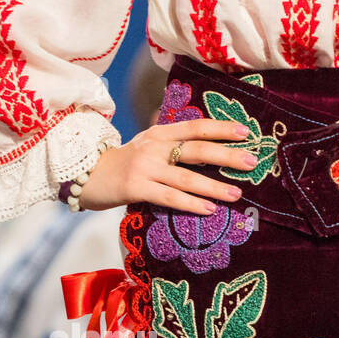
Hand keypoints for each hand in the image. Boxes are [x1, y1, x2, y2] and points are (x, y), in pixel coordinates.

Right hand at [77, 119, 257, 214]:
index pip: (195, 127)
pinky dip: (191, 204)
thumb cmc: (123, 164)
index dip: (221, 128)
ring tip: (236, 194)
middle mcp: (153, 147)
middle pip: (196, 149)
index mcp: (159, 132)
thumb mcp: (147, 146)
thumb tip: (209, 149)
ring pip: (186, 177)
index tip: (246, 133)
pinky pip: (169, 197)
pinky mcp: (136, 188)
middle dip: (227, 155)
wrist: (85, 176)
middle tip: (252, 162)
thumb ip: (172, 145)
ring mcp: (144, 168)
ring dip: (214, 187)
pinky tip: (209, 210)